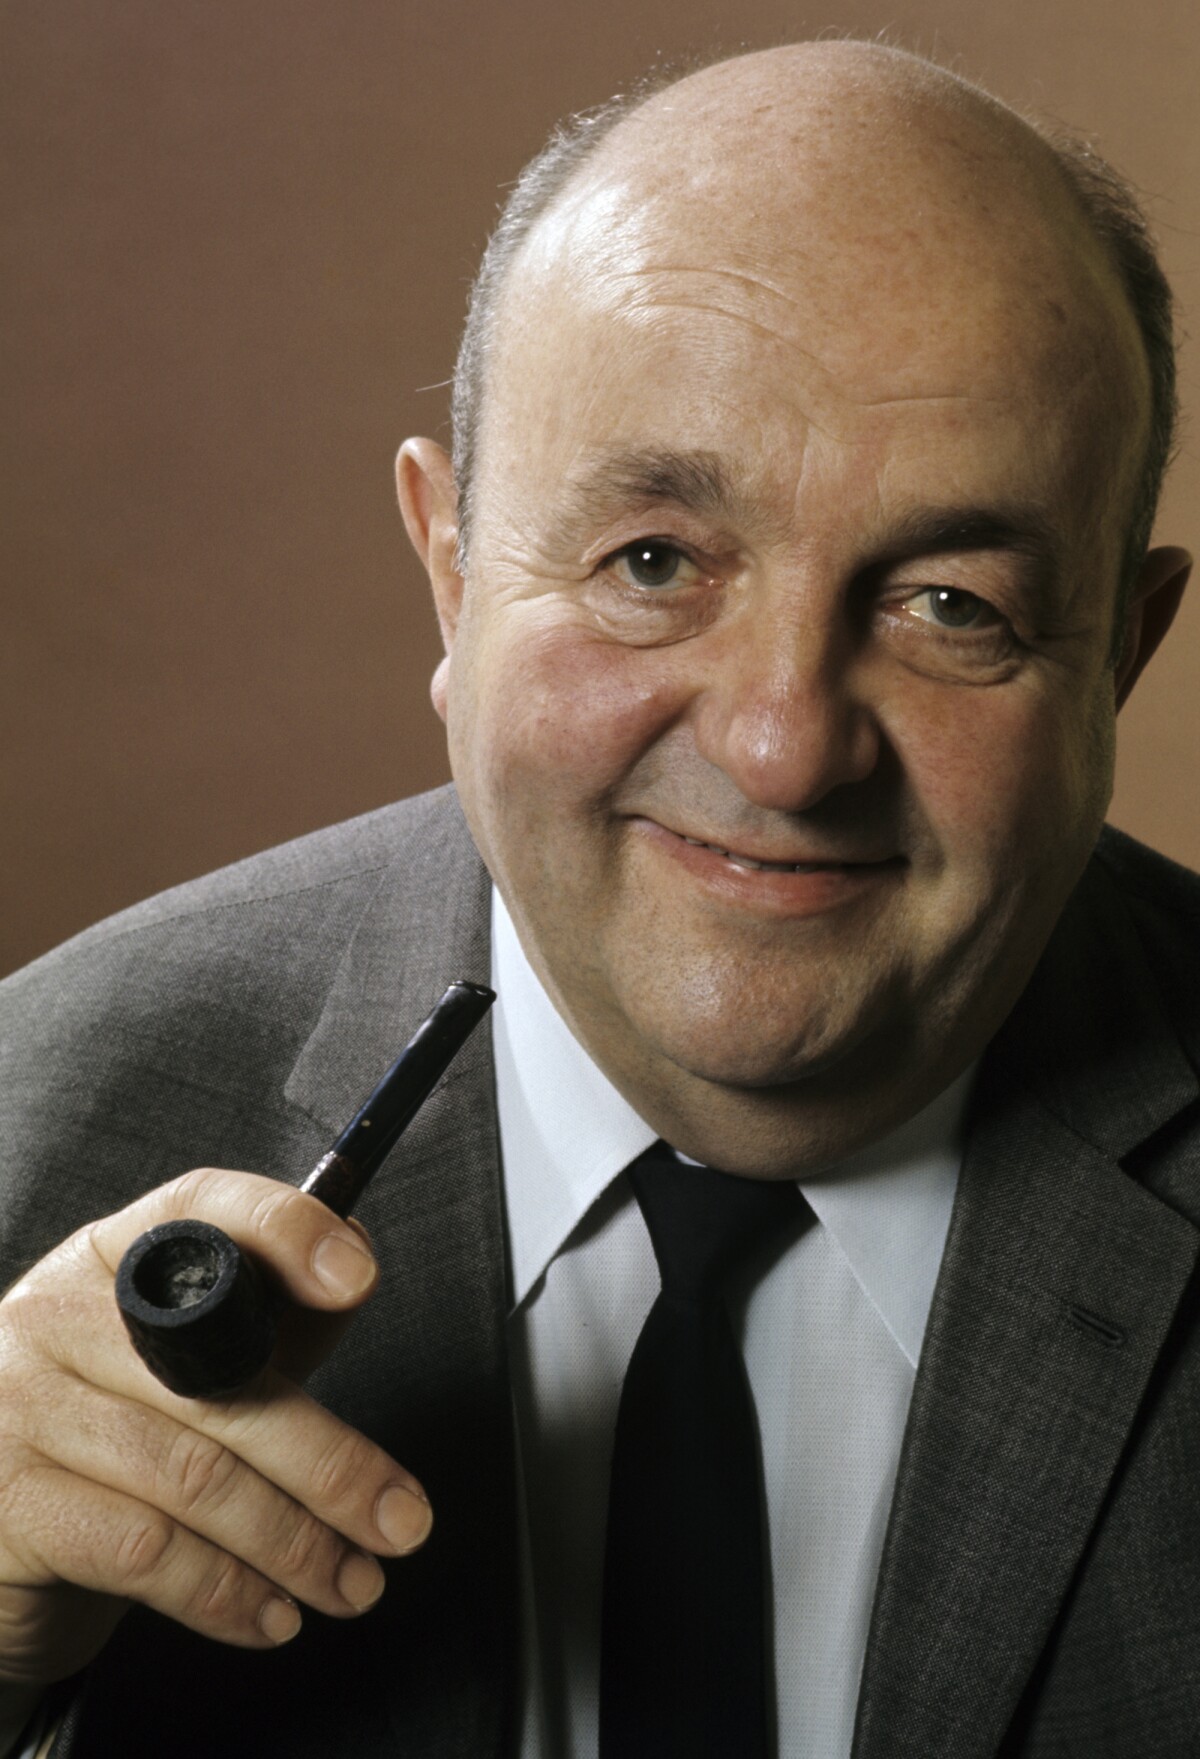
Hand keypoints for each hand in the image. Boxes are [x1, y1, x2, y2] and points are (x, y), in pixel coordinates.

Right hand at [0, 1168, 432, 1697]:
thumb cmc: (110, 1438)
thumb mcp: (190, 1361)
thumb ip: (269, 1313)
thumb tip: (354, 1265)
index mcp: (110, 1258)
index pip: (199, 1210)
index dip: (285, 1234)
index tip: (357, 1279)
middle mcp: (54, 1315)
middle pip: (220, 1378)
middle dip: (331, 1463)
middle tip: (401, 1520)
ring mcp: (19, 1407)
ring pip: (194, 1475)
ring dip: (294, 1544)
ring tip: (352, 1582)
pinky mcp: (7, 1506)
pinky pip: (143, 1550)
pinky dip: (225, 1593)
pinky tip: (272, 1615)